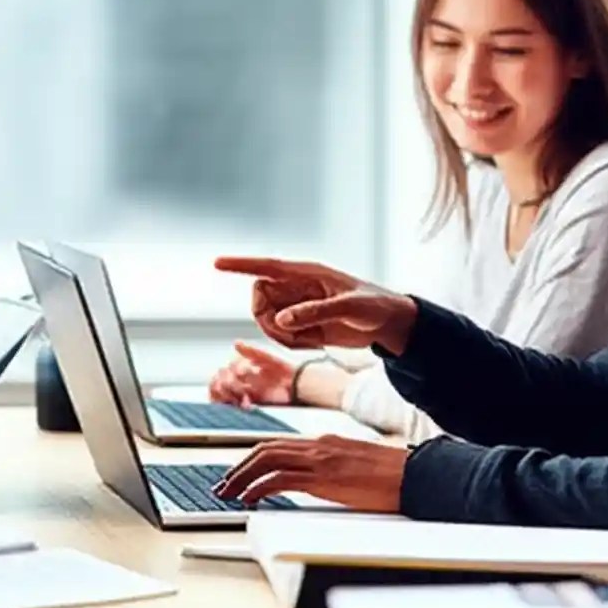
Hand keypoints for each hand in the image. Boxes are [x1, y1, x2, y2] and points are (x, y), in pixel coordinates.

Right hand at [209, 342, 295, 407]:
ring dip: (228, 395)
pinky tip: (244, 404)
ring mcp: (242, 391)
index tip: (241, 374)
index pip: (224, 370)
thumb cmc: (284, 367)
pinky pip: (229, 404)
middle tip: (241, 387)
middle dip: (228, 385)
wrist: (297, 383)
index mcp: (241, 366)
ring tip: (242, 397)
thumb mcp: (267, 356)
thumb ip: (251, 351)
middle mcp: (239, 379)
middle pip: (219, 381)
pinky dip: (231, 403)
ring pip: (220, 393)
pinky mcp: (248, 402)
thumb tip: (236, 343)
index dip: (230, 372)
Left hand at [211, 435, 407, 511]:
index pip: (279, 445)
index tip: (240, 472)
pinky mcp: (323, 478)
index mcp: (325, 441)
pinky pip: (280, 479)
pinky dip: (259, 487)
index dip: (254, 457)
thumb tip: (315, 479)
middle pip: (265, 448)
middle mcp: (318, 445)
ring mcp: (320, 460)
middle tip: (224, 483)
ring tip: (228, 492)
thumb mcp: (355, 463)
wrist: (414, 474)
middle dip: (239, 466)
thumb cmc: (392, 473)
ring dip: (241, 476)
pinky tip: (250, 497)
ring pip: (266, 459)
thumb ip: (332, 465)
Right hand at [214, 256, 417, 354]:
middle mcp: (298, 287)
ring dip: (279, 334)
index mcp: (308, 273)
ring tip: (310, 338)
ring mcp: (298, 306)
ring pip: (267, 318)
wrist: (390, 324)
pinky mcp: (302, 325)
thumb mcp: (349, 308)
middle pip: (260, 297)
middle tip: (288, 330)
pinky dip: (292, 343)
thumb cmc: (375, 305)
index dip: (241, 265)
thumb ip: (314, 312)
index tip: (217, 264)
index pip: (267, 267)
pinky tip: (316, 342)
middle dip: (265, 316)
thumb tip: (281, 319)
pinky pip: (281, 336)